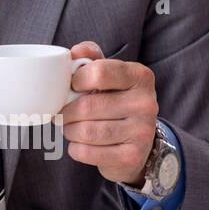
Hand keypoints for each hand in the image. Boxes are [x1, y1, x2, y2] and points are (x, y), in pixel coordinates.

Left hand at [57, 41, 157, 187]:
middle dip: (66, 111)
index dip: (76, 80)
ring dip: (69, 130)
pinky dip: (76, 149)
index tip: (72, 86)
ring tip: (70, 127)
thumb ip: (90, 56)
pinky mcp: (132, 157)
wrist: (137, 141)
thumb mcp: (108, 73)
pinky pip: (88, 152)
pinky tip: (80, 144)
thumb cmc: (114, 99)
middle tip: (62, 113)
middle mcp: (146, 103)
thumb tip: (75, 52)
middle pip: (87, 106)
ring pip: (86, 131)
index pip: (98, 72)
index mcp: (139, 76)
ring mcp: (142, 132)